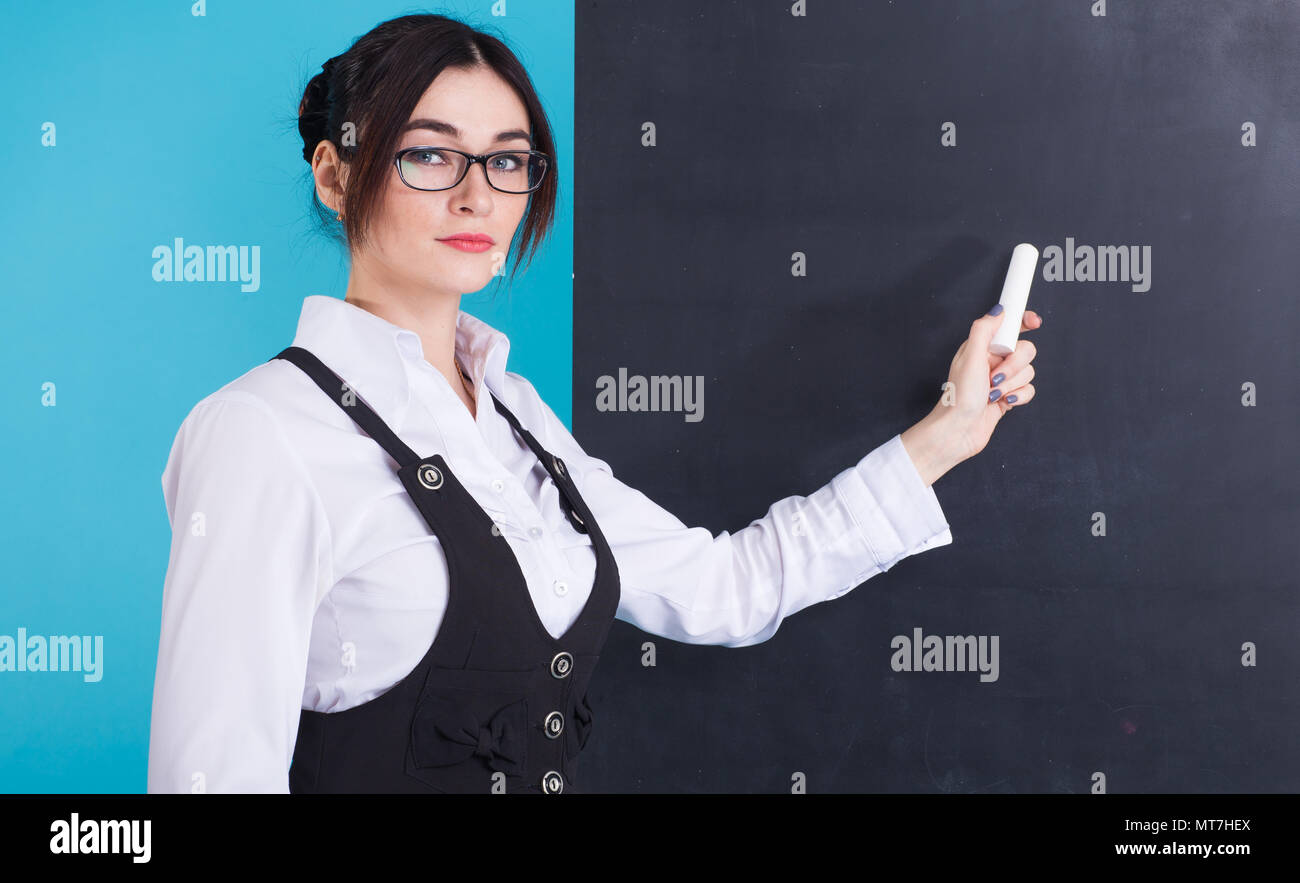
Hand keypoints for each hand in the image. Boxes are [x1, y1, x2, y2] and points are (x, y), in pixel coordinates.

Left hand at [900, 306, 1042, 484]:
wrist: (958, 431)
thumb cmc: (959, 396)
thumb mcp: (970, 357)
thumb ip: (984, 330)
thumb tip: (999, 310)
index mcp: (982, 347)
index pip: (1009, 327)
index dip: (1023, 321)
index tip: (1034, 322)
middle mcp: (992, 361)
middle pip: (1025, 350)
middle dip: (1014, 365)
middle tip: (994, 376)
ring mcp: (1002, 380)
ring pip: (1029, 371)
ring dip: (1012, 384)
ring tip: (992, 394)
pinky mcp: (1008, 397)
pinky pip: (1028, 390)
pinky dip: (1018, 397)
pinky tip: (1003, 403)